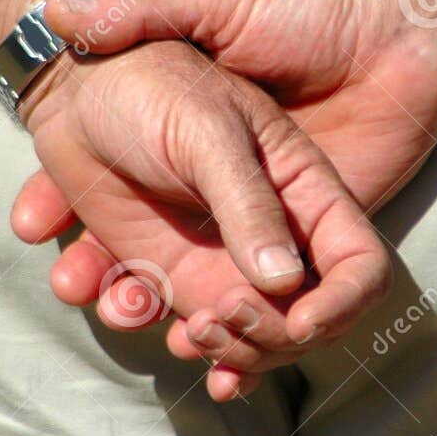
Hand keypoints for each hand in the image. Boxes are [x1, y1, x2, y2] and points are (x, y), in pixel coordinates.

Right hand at [15, 0, 436, 367]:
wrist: (399, 18)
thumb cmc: (306, 5)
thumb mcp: (213, 1)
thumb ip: (141, 9)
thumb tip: (59, 16)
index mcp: (188, 139)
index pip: (106, 185)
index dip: (63, 205)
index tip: (33, 223)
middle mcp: (219, 188)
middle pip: (144, 254)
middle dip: (105, 278)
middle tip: (79, 282)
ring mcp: (267, 224)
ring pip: (202, 298)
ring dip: (165, 321)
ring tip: (130, 311)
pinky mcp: (319, 249)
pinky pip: (278, 317)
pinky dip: (246, 353)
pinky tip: (215, 368)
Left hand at [15, 37, 390, 399]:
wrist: (77, 88)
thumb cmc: (152, 87)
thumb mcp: (207, 132)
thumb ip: (246, 203)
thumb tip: (284, 281)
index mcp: (305, 191)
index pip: (360, 265)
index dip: (342, 305)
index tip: (299, 324)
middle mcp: (276, 236)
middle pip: (304, 321)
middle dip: (264, 337)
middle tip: (211, 318)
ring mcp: (223, 260)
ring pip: (249, 338)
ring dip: (217, 348)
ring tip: (167, 319)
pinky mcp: (170, 272)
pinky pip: (185, 329)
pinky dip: (161, 335)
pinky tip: (122, 306)